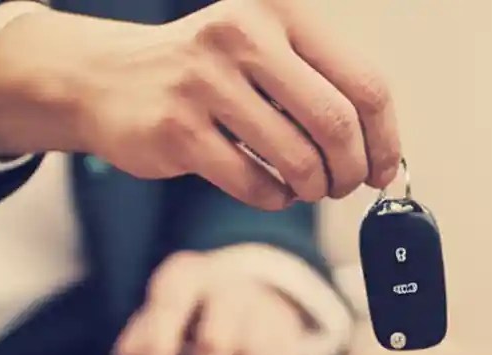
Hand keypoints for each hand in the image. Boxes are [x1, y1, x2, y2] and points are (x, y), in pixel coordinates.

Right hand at [0, 0, 400, 209]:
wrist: (106, 77)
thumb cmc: (205, 74)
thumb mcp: (263, 51)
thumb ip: (320, 86)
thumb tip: (381, 153)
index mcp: (279, 13)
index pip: (365, 83)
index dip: (385, 138)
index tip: (382, 169)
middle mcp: (243, 36)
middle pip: (337, 124)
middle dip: (350, 170)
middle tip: (342, 185)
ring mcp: (206, 82)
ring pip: (298, 160)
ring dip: (312, 188)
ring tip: (304, 187)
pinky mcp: (177, 129)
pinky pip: (255, 183)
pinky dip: (274, 199)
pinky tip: (269, 189)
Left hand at [112, 251, 306, 354]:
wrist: (232, 322)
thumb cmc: (173, 335)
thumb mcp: (143, 339)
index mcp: (185, 276)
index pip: (173, 301)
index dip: (160, 342)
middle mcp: (229, 285)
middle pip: (227, 310)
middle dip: (215, 349)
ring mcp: (263, 311)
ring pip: (255, 349)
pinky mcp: (286, 344)